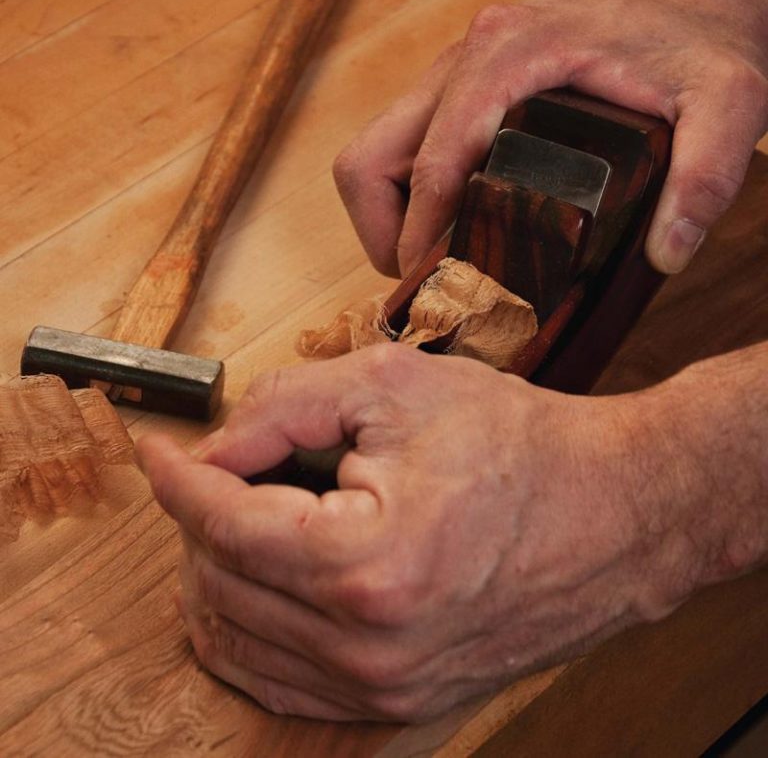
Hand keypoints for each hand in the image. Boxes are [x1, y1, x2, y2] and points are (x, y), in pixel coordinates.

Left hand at [136, 344, 720, 721]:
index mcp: (365, 567)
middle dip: (198, 519)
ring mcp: (386, 689)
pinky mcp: (403, 703)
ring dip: (216, 576)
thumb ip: (285, 408)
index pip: (223, 525)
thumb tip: (216, 446)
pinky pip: (285, 688)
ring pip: (241, 645)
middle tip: (210, 469)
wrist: (616, 512)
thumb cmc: (522, 446)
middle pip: (222, 585)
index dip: (178, 479)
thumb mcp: (395, 389)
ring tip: (231, 518)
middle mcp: (369, 649)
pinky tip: (253, 587)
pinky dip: (250, 635)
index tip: (158, 451)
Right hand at [333, 0, 767, 276]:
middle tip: (431, 285)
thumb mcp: (728, 104)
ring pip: (372, 153)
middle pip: (371, 155)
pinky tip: (451, 228)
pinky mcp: (456, 84)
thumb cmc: (698, 42)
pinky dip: (404, 196)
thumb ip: (707, 175)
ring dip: (387, 217)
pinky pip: (398, 146)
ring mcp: (453, 68)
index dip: (423, 235)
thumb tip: (667, 253)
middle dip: (385, 234)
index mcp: (510, 54)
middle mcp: (466, 56)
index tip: (441, 290)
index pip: (434, 158)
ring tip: (437, 265)